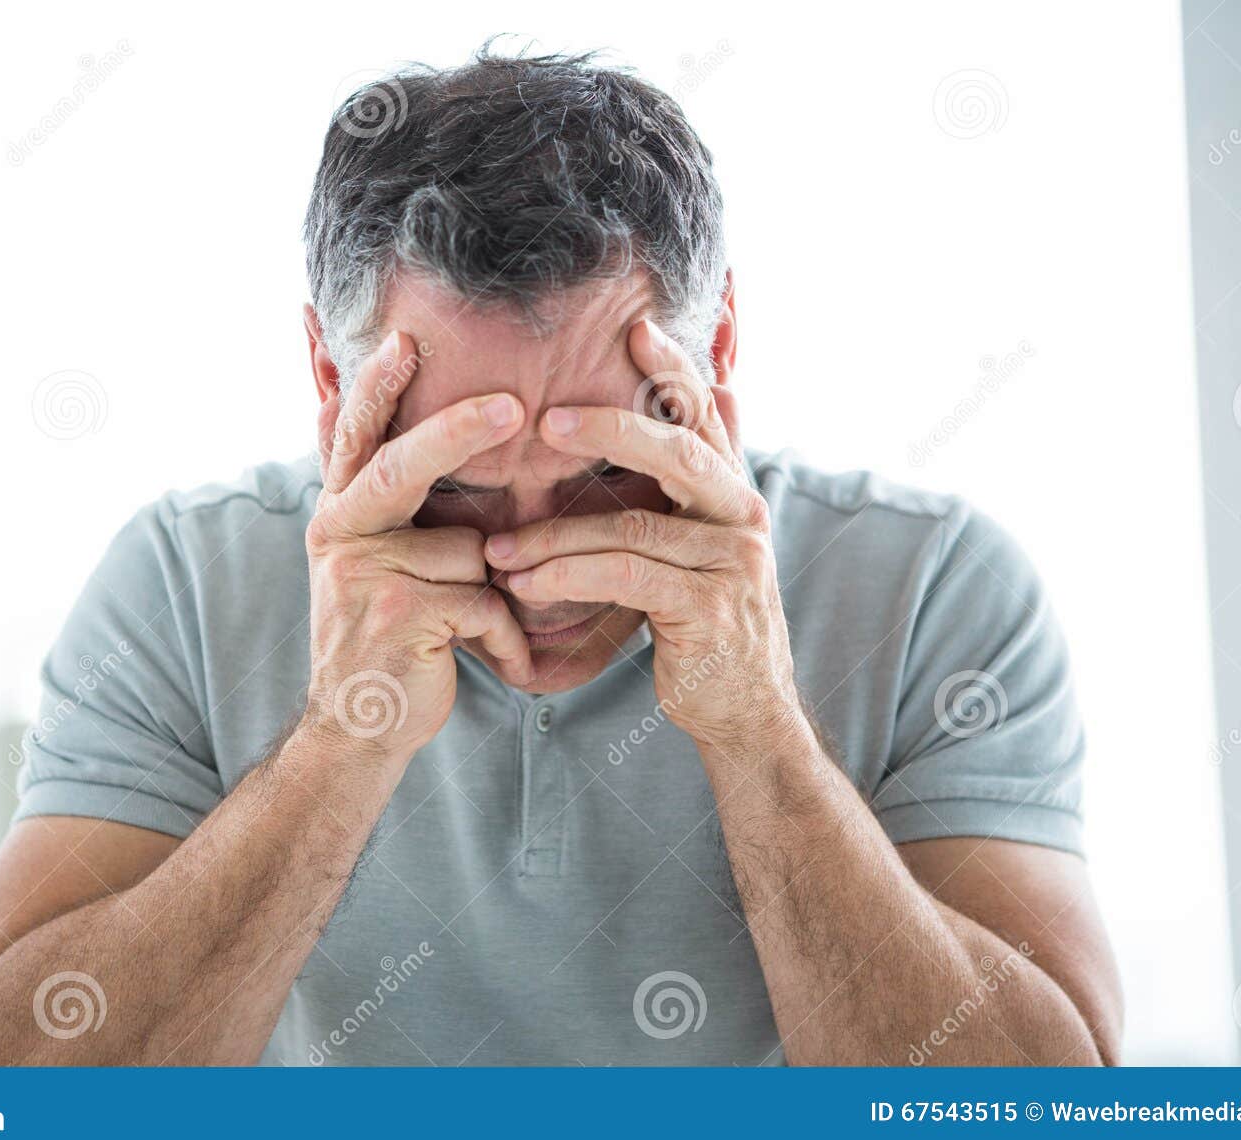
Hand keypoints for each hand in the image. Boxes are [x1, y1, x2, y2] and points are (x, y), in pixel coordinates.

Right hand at [304, 332, 532, 763]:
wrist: (355, 728)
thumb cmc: (384, 638)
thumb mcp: (369, 562)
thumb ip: (384, 503)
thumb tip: (380, 420)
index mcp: (339, 513)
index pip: (356, 436)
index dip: (377, 387)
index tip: (404, 340)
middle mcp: (339, 534)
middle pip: (401, 465)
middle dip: (458, 431)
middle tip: (513, 404)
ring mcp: (363, 574)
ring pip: (469, 549)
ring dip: (491, 591)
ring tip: (468, 633)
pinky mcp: (398, 614)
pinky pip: (485, 601)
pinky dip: (505, 636)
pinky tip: (494, 662)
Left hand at [484, 319, 801, 752]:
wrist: (743, 711)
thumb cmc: (706, 624)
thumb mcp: (705, 546)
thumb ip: (696, 481)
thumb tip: (723, 390)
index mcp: (732, 492)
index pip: (703, 415)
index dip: (673, 369)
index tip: (634, 327)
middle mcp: (741, 516)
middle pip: (676, 451)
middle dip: (610, 428)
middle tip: (546, 418)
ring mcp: (731, 561)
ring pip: (631, 524)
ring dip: (554, 534)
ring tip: (496, 547)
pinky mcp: (707, 607)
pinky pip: (626, 575)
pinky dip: (568, 575)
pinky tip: (526, 583)